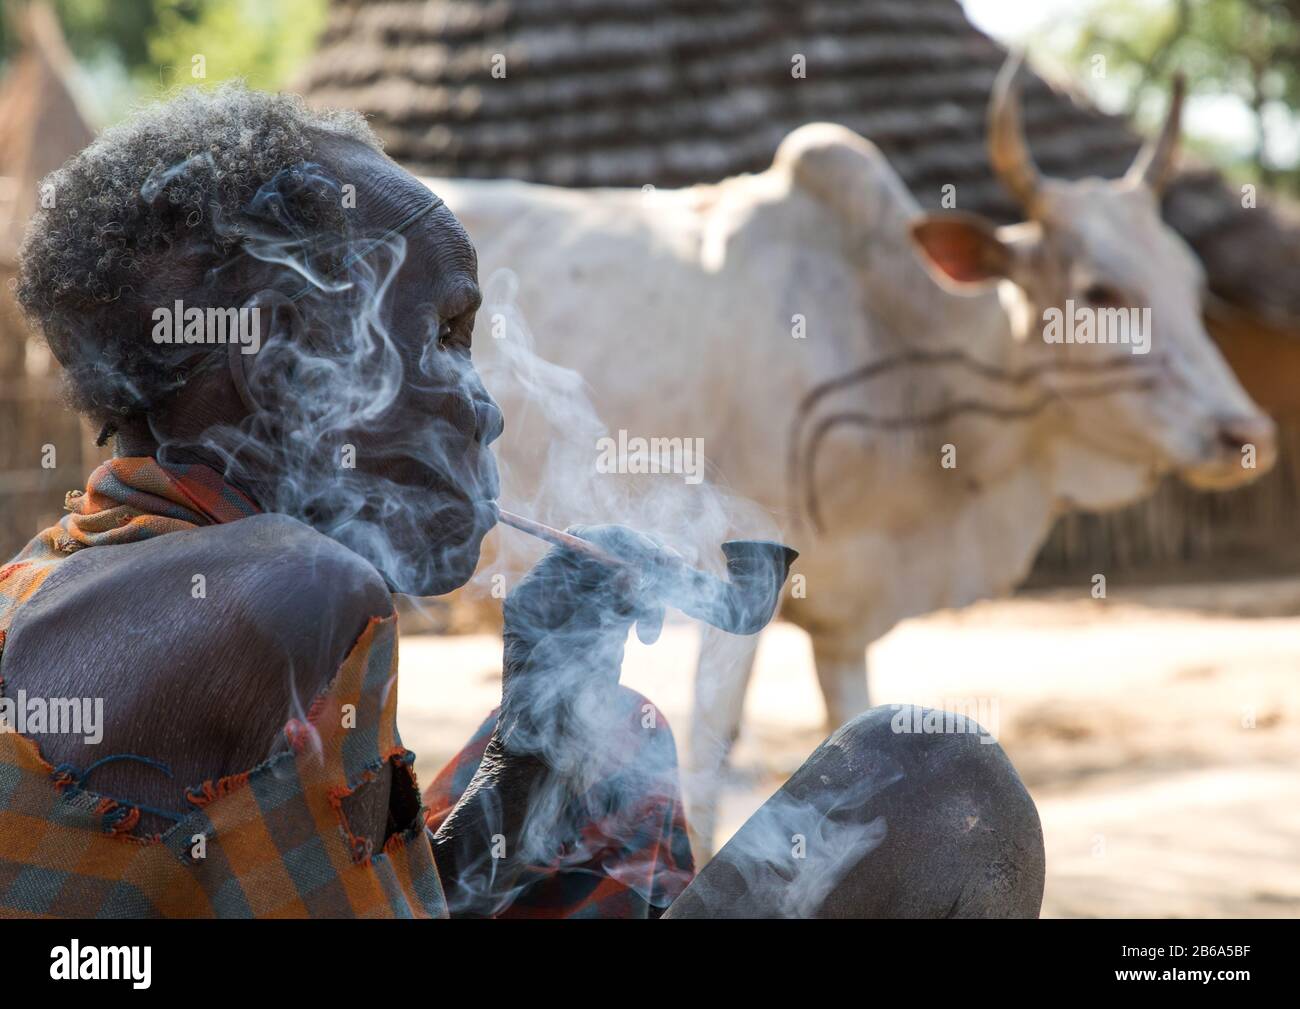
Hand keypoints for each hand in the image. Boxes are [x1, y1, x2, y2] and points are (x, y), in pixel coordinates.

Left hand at [496, 524, 669, 764]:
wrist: (542, 760)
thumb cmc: (549, 718)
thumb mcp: (579, 663)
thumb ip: (603, 615)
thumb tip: (632, 572)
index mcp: (534, 595)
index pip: (581, 543)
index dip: (623, 543)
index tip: (661, 558)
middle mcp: (551, 593)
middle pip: (603, 551)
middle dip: (644, 558)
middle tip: (679, 570)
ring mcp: (573, 607)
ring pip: (620, 572)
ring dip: (649, 584)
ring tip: (666, 610)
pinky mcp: (593, 624)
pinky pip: (624, 598)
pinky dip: (645, 608)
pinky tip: (650, 634)